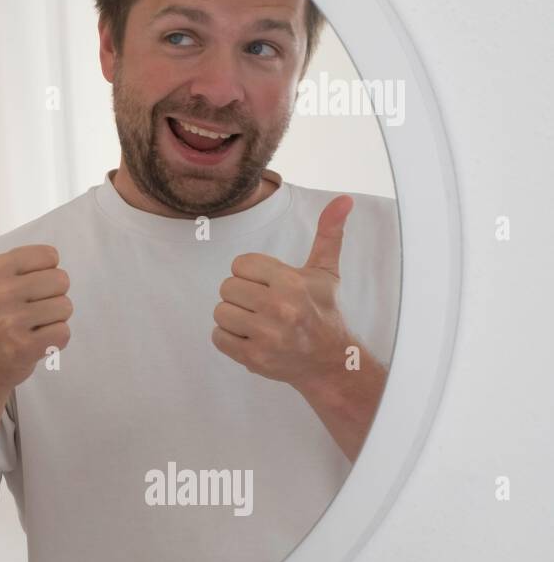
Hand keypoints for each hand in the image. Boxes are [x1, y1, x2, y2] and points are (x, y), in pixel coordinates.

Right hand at [0, 199, 70, 392]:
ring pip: (65, 307)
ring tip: (28, 327)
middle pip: (62, 280)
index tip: (20, 288)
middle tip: (24, 312)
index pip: (51, 256)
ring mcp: (9, 321)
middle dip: (50, 298)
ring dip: (53, 320)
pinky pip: (64, 333)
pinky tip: (32, 343)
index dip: (42, 273)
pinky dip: (54, 341)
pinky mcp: (22, 347)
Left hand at [211, 194, 358, 390]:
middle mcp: (279, 308)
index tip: (268, 285)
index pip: (241, 264)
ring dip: (233, 317)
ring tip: (256, 321)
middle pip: (226, 287)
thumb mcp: (325, 272)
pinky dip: (229, 338)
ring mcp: (266, 336)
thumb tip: (343, 199)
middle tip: (261, 305)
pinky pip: (218, 338)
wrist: (330, 362)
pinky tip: (250, 338)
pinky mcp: (254, 358)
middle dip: (241, 295)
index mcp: (292, 283)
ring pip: (220, 312)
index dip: (251, 274)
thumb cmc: (323, 312)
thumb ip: (329, 233)